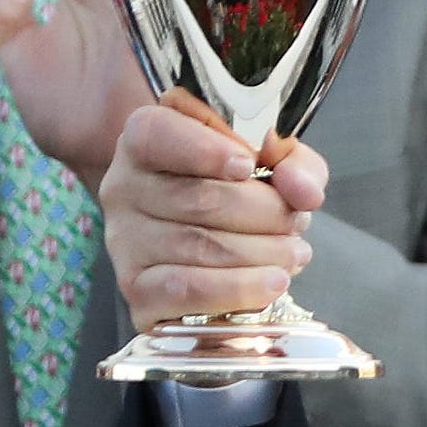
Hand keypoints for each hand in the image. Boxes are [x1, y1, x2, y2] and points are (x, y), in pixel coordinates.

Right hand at [103, 92, 325, 331]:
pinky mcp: (137, 289)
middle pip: (198, 200)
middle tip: (296, 223)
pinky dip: (237, 289)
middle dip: (265, 214)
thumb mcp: (271, 159)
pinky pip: (185, 291)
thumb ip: (294, 163)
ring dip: (262, 253)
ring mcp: (125, 241)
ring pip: (198, 248)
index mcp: (146, 136)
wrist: (205, 237)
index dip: (205, 150)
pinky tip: (272, 283)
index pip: (158, 134)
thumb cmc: (237, 187)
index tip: (247, 165)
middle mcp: (124, 186)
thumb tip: (302, 192)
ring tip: (294, 253)